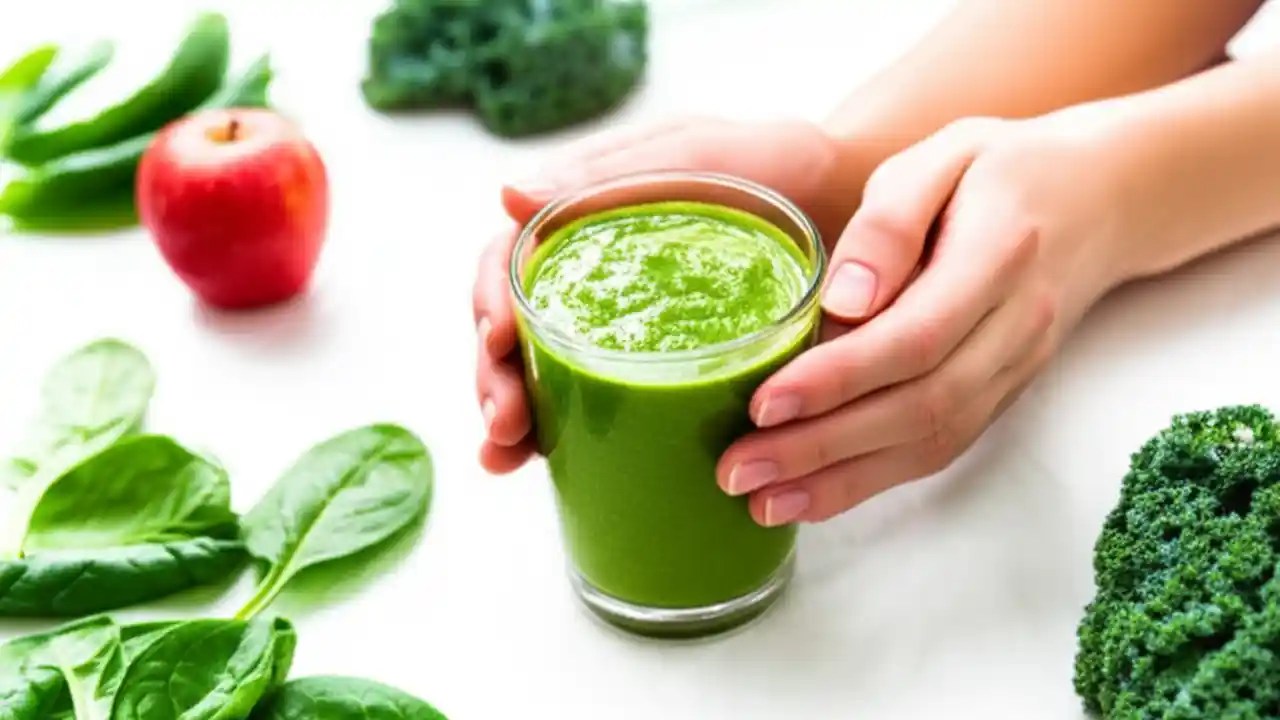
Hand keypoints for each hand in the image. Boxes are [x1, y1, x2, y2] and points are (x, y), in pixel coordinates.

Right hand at [473, 117, 860, 472]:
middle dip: (496, 378)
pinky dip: (567, 434)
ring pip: (546, 370)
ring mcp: (630, 320)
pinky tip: (546, 466)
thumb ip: (615, 175)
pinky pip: (604, 400)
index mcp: (590, 217)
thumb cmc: (778, 162)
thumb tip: (507, 197)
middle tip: (504, 427)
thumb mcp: (698, 157)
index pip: (513, 260)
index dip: (491, 301)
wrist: (854, 201)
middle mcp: (599, 272)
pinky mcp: (667, 363)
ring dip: (517, 416)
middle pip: (518, 326)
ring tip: (509, 457)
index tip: (498, 344)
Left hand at [718, 113, 1127, 525]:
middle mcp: (1016, 326)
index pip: (914, 336)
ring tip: (761, 501)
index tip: (764, 404)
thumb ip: (889, 221)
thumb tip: (842, 301)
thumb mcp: (940, 156)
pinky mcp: (1003, 393)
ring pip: (930, 442)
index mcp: (1000, 254)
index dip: (837, 378)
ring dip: (842, 481)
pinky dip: (874, 479)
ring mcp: (1016, 368)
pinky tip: (813, 495)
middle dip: (821, 447)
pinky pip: (941, 448)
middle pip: (919, 406)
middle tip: (738, 470)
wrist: (1103, 197)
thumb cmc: (1000, 168)